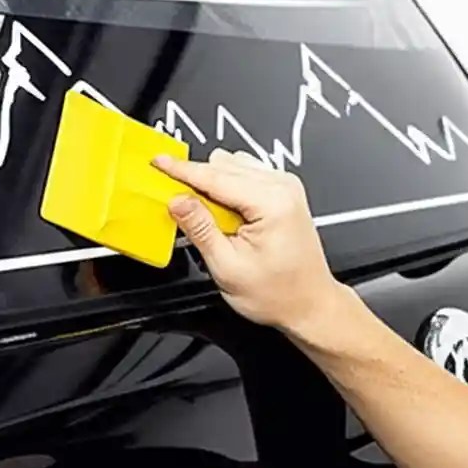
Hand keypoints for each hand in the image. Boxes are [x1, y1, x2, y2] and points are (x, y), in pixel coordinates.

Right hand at [153, 149, 348, 330]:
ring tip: (202, 216)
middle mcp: (282, 187)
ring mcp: (284, 186)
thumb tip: (177, 201)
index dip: (181, 169)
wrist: (309, 304)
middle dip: (194, 180)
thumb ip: (200, 228)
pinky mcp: (281, 191)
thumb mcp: (227, 267)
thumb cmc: (278, 293)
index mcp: (272, 202)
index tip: (158, 162)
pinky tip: (220, 212)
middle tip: (171, 197)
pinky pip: (244, 174)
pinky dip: (225, 187)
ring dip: (210, 185)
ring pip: (232, 166)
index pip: (215, 176)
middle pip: (223, 166)